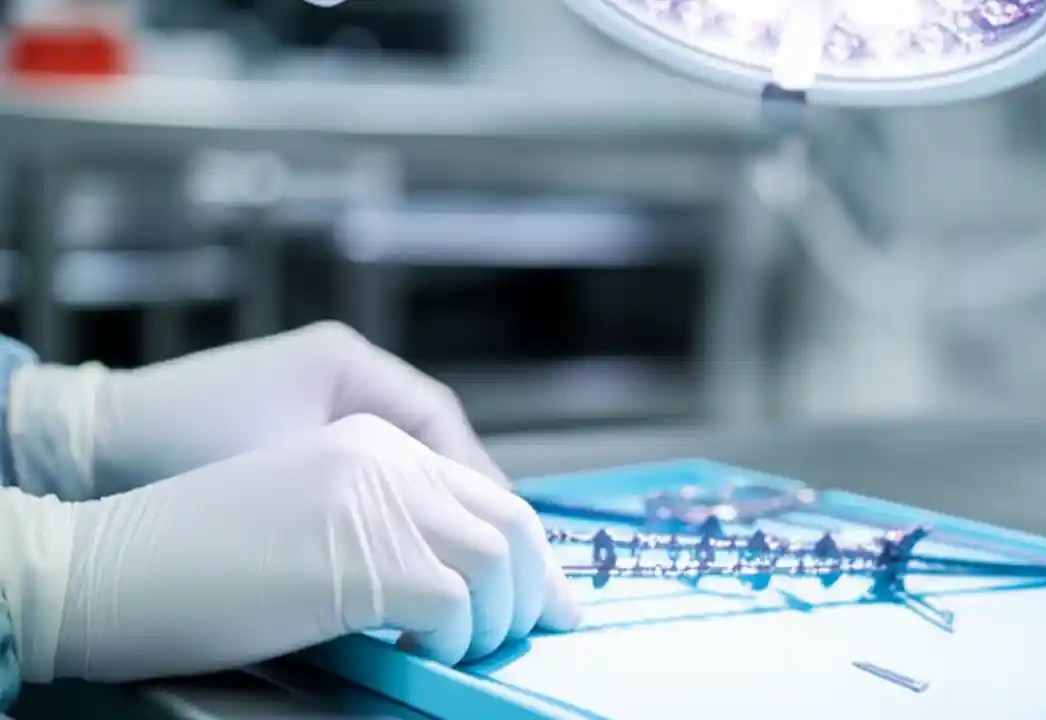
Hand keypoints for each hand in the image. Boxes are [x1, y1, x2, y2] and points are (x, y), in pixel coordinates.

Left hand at [12, 322, 504, 499]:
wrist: (103, 439)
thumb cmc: (192, 440)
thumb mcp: (289, 464)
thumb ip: (366, 482)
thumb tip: (433, 518)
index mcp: (346, 358)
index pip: (436, 413)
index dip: (471, 467)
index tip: (494, 515)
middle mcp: (342, 364)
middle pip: (424, 427)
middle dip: (456, 481)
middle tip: (484, 534)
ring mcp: (320, 388)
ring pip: (397, 444)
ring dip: (423, 487)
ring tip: (448, 536)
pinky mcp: (299, 418)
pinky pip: (364, 455)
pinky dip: (385, 491)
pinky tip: (395, 528)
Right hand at [49, 414, 579, 681]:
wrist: (116, 565)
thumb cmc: (200, 559)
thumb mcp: (312, 518)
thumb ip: (386, 527)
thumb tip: (458, 583)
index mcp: (372, 442)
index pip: (482, 492)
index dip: (528, 551)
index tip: (545, 596)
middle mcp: (385, 459)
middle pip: (509, 520)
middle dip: (532, 586)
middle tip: (528, 632)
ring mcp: (381, 503)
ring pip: (496, 561)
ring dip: (498, 617)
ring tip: (469, 650)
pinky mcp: (372, 557)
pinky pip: (457, 602)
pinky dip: (458, 638)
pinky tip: (427, 652)